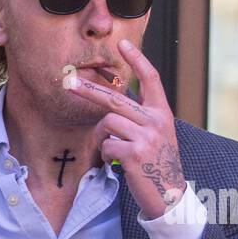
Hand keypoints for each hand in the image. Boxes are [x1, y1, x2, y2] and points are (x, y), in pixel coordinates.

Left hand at [62, 37, 186, 219]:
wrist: (169, 195)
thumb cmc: (156, 163)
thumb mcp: (156, 135)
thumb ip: (140, 118)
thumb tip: (110, 105)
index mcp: (162, 113)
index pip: (150, 79)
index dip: (136, 59)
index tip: (121, 43)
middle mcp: (156, 120)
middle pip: (115, 98)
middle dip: (89, 90)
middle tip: (68, 83)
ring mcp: (146, 136)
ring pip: (107, 123)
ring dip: (103, 138)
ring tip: (115, 151)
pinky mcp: (134, 153)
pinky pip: (106, 145)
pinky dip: (106, 155)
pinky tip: (118, 163)